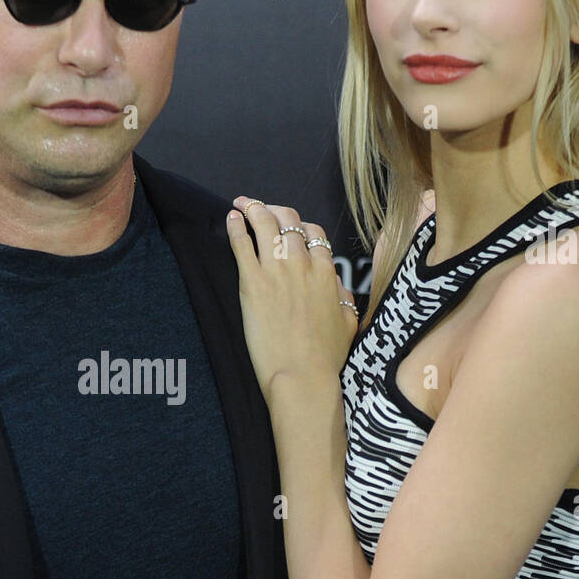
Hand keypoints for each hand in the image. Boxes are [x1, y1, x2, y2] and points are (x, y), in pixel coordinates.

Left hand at [226, 199, 358, 399]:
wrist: (302, 375)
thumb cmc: (326, 357)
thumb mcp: (347, 323)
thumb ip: (343, 299)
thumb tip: (338, 289)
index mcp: (326, 272)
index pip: (314, 234)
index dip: (300, 227)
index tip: (289, 229)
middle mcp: (302, 264)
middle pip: (289, 220)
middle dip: (275, 210)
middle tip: (261, 208)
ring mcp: (276, 271)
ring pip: (265, 224)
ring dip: (252, 208)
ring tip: (242, 203)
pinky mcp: (252, 282)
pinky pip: (242, 244)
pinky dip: (235, 227)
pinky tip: (230, 219)